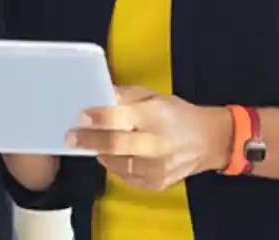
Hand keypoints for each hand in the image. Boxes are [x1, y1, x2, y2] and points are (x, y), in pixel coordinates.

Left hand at [67, 86, 231, 191]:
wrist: (207, 141)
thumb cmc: (176, 115)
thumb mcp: (154, 96)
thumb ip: (125, 95)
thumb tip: (100, 94)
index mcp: (156, 116)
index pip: (121, 118)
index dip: (98, 118)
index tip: (80, 116)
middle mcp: (157, 144)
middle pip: (115, 145)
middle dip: (89, 140)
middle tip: (70, 136)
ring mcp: (157, 167)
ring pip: (117, 163)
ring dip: (100, 152)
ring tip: (91, 143)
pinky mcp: (156, 183)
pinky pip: (125, 176)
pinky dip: (114, 164)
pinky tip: (113, 155)